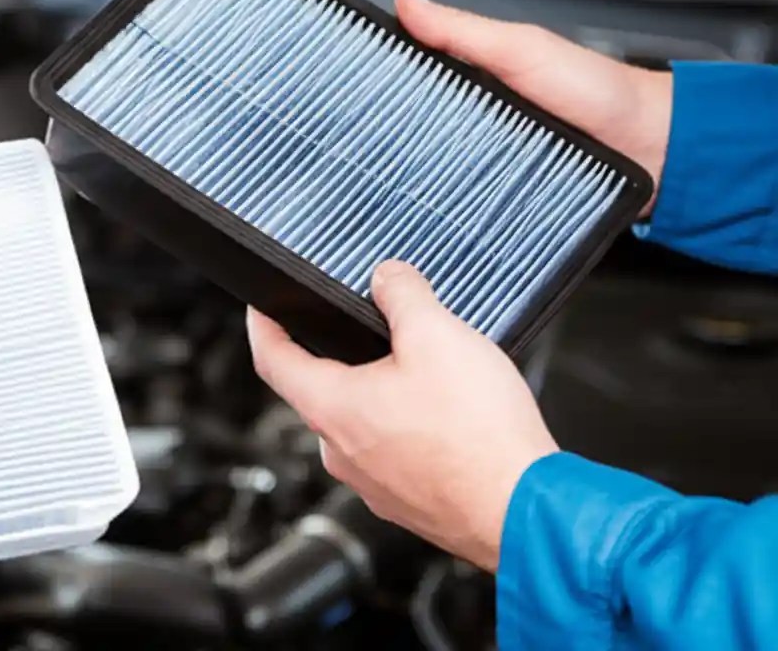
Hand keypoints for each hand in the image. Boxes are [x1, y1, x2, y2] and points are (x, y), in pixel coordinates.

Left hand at [247, 262, 558, 570]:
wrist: (524, 509)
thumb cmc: (478, 437)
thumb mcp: (438, 336)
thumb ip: (403, 294)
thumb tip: (388, 276)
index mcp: (331, 408)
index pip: (271, 359)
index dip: (262, 324)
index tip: (263, 306)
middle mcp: (340, 452)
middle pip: (323, 388)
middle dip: (346, 354)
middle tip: (380, 330)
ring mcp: (371, 482)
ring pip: (363, 422)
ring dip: (386, 394)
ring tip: (432, 376)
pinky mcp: (405, 500)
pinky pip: (394, 452)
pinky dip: (412, 429)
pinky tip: (451, 419)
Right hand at [396, 0, 671, 214]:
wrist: (651, 152)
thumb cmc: (598, 93)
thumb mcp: (522, 51)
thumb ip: (463, 31)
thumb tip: (408, 1)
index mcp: (474, 80)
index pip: (412, 84)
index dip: (381, 89)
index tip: (352, 97)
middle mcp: (476, 122)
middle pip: (416, 136)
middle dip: (394, 145)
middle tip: (369, 150)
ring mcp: (488, 162)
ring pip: (437, 175)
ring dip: (422, 184)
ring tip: (397, 186)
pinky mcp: (501, 199)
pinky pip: (465, 205)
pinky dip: (452, 209)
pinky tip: (435, 211)